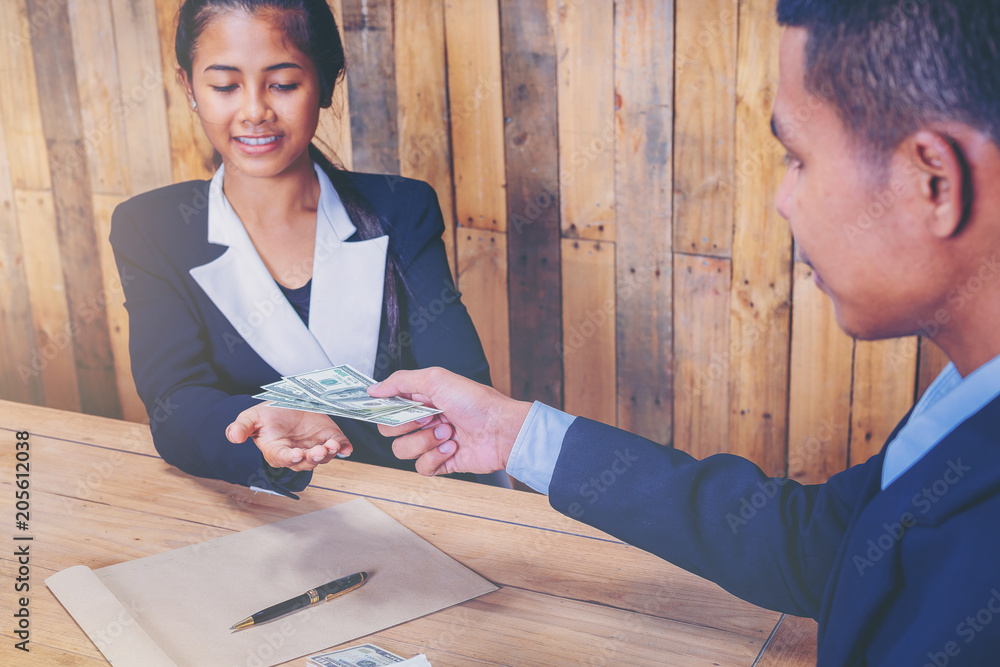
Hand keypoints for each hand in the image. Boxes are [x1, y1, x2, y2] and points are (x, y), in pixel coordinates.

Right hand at [226, 405, 352, 471]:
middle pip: (306, 461)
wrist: (287, 403)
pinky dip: (345, 448)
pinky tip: (347, 447)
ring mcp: (314, 446)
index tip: (296, 454)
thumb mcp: (251, 417)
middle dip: (313, 457)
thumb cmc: (267, 415)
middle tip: (318, 450)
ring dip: (329, 453)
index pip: (284, 458)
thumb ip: (241, 427)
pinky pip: (339, 446)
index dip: (290, 458)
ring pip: (323, 456)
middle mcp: (298, 454)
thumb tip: (233, 437)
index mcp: (278, 452)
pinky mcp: (328, 437)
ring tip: (332, 445)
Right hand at [367, 367, 530, 475]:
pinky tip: (452, 448)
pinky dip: (435, 458)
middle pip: (389, 430)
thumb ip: (401, 381)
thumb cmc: (476, 402)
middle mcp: (425, 420)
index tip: (385, 408)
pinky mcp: (442, 463)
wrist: (502, 431)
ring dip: (424, 442)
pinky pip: (421, 468)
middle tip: (429, 418)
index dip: (384, 408)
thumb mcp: (437, 379)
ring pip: (402, 450)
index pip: (388, 405)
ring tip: (447, 434)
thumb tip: (374, 389)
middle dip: (406, 425)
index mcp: (422, 398)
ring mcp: (432, 442)